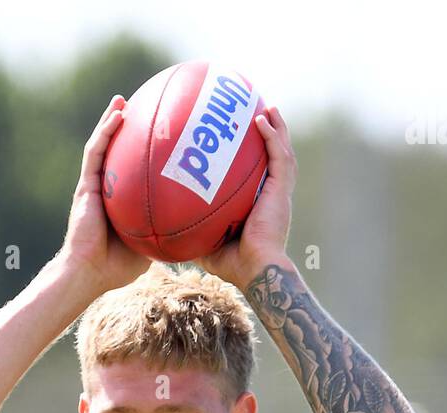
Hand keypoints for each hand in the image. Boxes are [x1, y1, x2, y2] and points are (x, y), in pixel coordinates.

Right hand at [59, 95, 152, 294]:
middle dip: (124, 128)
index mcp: (118, 199)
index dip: (139, 151)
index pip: (129, 169)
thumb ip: (168, 232)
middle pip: (115, 152)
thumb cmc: (118, 266)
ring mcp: (94, 185)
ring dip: (111, 120)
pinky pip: (96, 152)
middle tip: (140, 107)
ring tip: (122, 100)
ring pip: (102, 144)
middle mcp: (105, 188)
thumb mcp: (151, 246)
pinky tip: (117, 115)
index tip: (156, 135)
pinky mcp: (86, 186)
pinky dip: (106, 131)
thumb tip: (198, 227)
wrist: (90, 272)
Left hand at [193, 106, 296, 289]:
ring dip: (277, 128)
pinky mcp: (281, 191)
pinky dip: (272, 136)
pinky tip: (261, 119)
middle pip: (276, 159)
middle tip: (261, 114)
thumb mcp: (207, 244)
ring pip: (282, 152)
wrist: (256, 270)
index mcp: (260, 206)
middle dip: (272, 136)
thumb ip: (192, 232)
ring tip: (268, 108)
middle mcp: (273, 196)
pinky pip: (279, 156)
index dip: (257, 159)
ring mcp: (279, 193)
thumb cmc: (233, 265)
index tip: (246, 143)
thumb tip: (164, 230)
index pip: (261, 177)